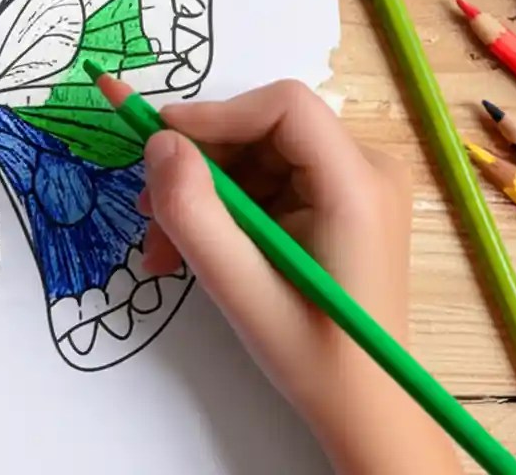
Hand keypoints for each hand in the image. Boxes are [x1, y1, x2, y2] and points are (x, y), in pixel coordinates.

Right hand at [138, 81, 460, 474]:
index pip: (283, 107)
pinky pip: (268, 181)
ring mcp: (355, 186)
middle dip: (200, 165)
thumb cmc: (313, 356)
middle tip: (149, 213)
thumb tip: (157, 143)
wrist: (364, 408)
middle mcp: (367, 171)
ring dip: (204, 194)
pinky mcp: (338, 204)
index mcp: (358, 186)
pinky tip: (196, 248)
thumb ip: (194, 213)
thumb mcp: (239, 289)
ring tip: (166, 248)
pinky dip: (226, 209)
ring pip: (257, 156)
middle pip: (264, 130)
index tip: (155, 144)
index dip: (214, 114)